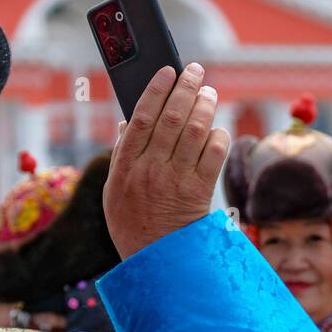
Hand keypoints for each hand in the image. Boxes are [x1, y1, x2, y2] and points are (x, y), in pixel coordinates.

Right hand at [103, 63, 229, 258]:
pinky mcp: (199, 193)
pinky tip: (217, 129)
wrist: (155, 260)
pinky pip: (213, 157)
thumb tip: (129, 122)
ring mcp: (175, 181)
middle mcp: (150, 170)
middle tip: (196, 72)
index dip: (156, 90)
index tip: (168, 70)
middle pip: (172, 118)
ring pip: (195, 132)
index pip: (141, 117)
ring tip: (209, 93)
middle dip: (187, 89)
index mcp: (125, 166)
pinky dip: (217, 138)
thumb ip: (122, 154)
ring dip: (205, 107)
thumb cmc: (132, 222)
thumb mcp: (114, 189)